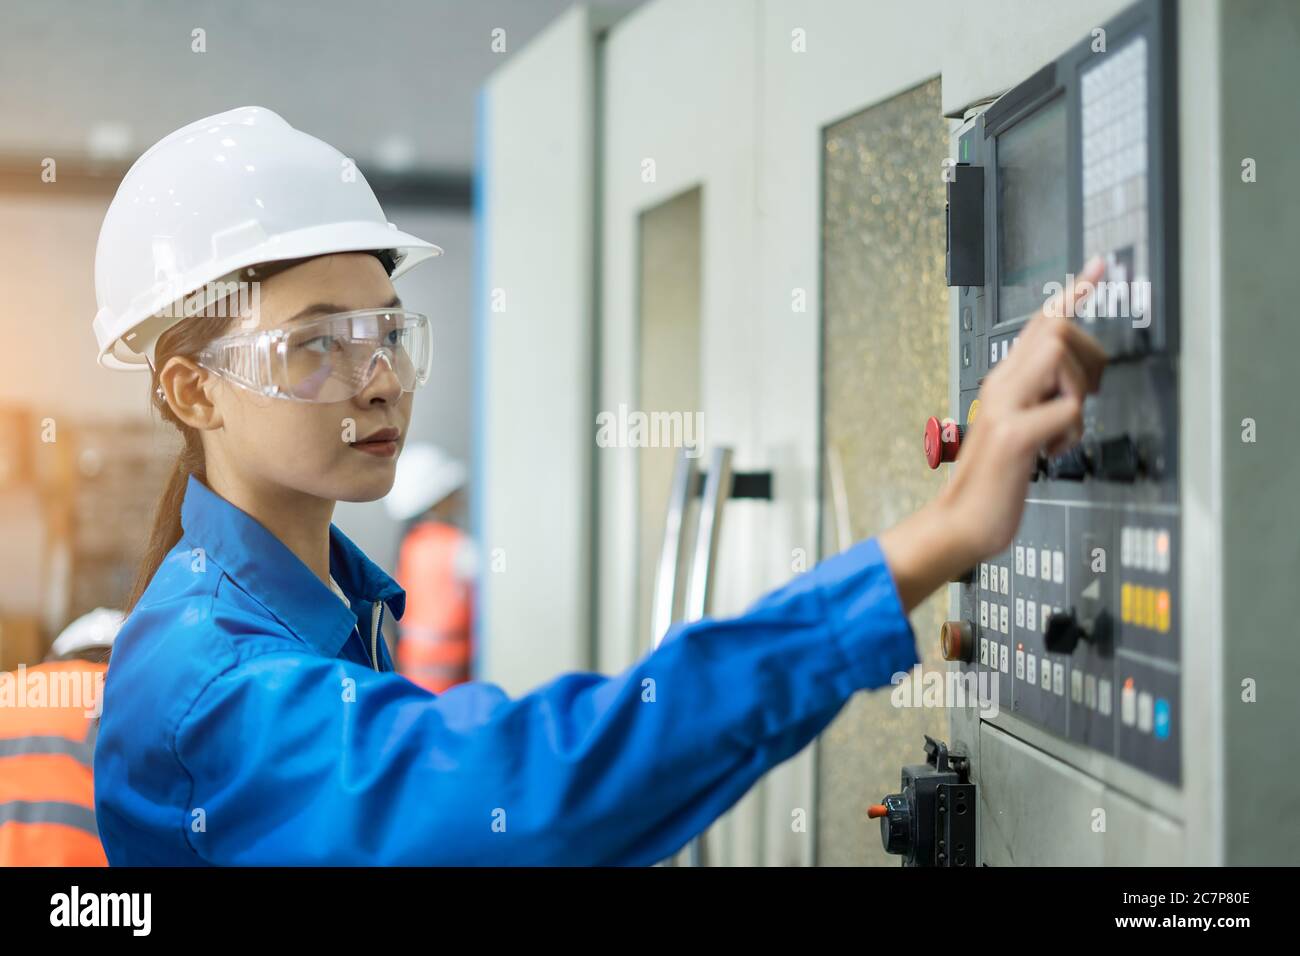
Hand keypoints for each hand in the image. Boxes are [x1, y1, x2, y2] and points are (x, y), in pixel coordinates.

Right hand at [880, 258, 1107, 610]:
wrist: (959, 523)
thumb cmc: (992, 483)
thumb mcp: (1020, 432)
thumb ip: (1038, 401)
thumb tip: (1072, 385)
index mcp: (1002, 383)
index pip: (1039, 323)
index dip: (1072, 292)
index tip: (1098, 268)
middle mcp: (1000, 386)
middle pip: (1057, 330)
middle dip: (1088, 357)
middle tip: (1084, 395)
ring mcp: (1005, 407)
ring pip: (1063, 361)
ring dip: (1078, 396)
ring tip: (1060, 433)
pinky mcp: (1014, 434)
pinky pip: (1068, 410)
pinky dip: (1072, 432)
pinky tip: (1052, 452)